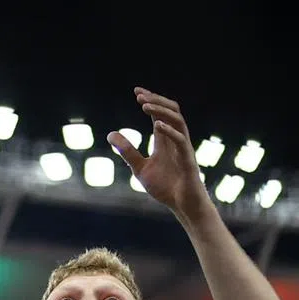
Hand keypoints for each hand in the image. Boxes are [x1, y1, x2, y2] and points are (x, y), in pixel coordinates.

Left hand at [108, 88, 212, 219]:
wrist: (183, 207)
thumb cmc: (166, 188)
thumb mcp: (140, 169)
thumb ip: (128, 152)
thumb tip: (110, 135)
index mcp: (165, 141)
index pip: (160, 114)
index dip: (150, 101)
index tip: (136, 92)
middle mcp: (176, 140)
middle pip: (171, 111)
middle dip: (156, 101)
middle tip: (139, 96)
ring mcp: (183, 149)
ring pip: (178, 120)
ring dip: (161, 111)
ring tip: (144, 106)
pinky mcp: (188, 161)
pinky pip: (182, 141)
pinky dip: (170, 131)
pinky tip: (156, 125)